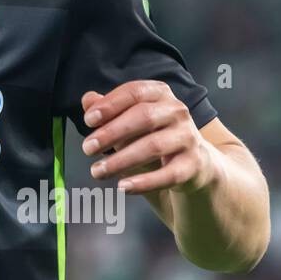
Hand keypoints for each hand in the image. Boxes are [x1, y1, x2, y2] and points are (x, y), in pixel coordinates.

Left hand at [80, 81, 221, 194]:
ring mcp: (188, 137)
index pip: (134, 92)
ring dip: (121, 160)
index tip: (88, 120)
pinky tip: (123, 187)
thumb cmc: (151, 134)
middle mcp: (177, 111)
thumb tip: (88, 100)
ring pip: (153, 146)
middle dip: (111, 133)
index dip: (110, 105)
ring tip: (97, 172)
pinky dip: (144, 182)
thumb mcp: (128, 119)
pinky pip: (168, 174)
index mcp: (159, 93)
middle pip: (143, 117)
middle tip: (87, 148)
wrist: (191, 162)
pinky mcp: (193, 164)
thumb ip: (107, 109)